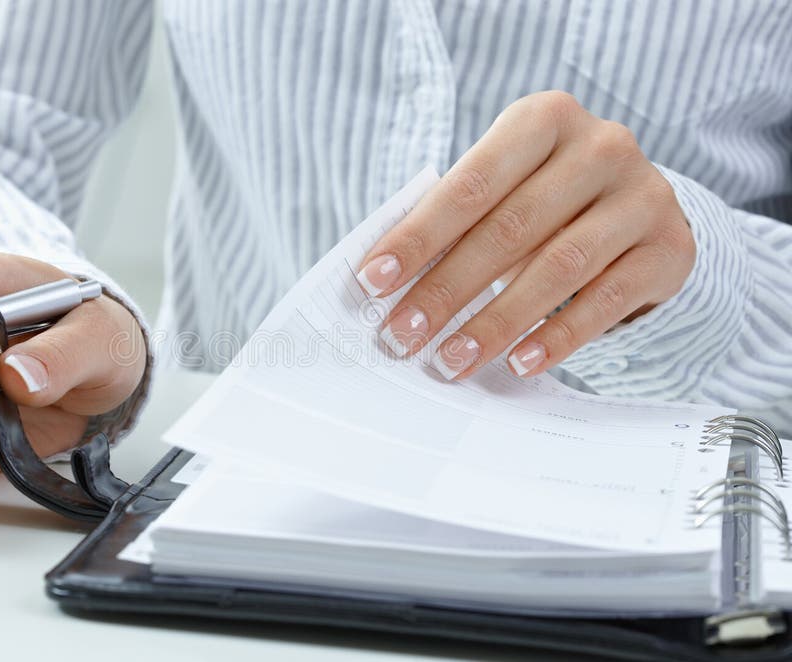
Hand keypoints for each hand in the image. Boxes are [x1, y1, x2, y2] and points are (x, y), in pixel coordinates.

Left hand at [357, 91, 694, 378]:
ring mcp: (643, 197)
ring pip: (558, 268)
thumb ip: (454, 220)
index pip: (471, 183)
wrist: (638, 207)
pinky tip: (517, 363)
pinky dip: (556, 337)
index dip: (419, 235)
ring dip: (496, 321)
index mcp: (545, 119)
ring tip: (451, 360)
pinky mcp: (668, 249)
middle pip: (510, 228)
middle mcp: (601, 147)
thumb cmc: (545, 198)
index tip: (373, 281)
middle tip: (403, 334)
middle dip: (447, 288)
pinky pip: (606, 302)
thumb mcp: (503, 189)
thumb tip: (383, 281)